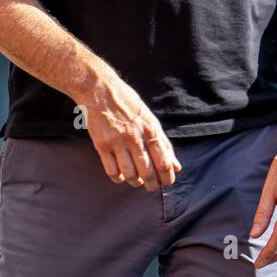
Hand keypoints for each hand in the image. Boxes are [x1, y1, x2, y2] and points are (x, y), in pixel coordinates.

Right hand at [78, 77, 180, 191]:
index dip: (167, 177)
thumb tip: (176, 166)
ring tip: (137, 180)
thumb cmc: (128, 103)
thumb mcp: (150, 119)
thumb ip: (164, 143)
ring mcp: (117, 141)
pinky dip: (118, 178)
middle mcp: (135, 137)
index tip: (166, 182)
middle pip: (148, 171)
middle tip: (152, 187)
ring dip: (135, 182)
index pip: (163, 162)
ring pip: (130, 174)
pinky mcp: (101, 145)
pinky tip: (121, 175)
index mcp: (150, 130)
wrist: (100, 90)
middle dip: (152, 184)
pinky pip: (111, 171)